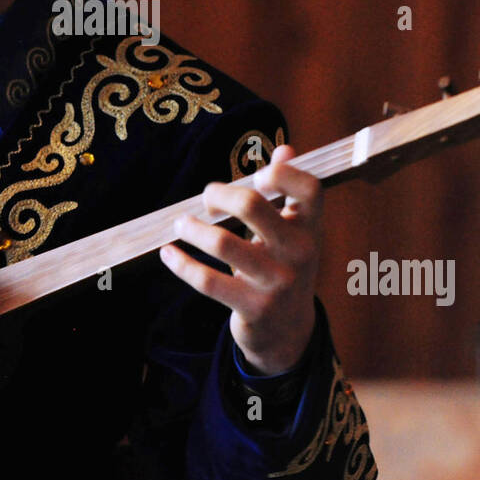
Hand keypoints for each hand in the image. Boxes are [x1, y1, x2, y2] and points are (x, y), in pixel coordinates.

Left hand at [159, 144, 320, 375]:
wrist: (288, 332)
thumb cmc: (283, 266)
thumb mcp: (293, 232)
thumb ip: (287, 192)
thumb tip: (284, 148)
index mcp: (311, 228)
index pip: (310, 188)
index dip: (282, 173)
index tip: (256, 176)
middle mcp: (300, 253)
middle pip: (252, 205)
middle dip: (217, 194)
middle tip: (205, 200)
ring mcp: (278, 283)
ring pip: (223, 243)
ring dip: (192, 228)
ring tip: (180, 224)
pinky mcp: (254, 308)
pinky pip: (208, 281)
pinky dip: (181, 263)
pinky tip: (169, 254)